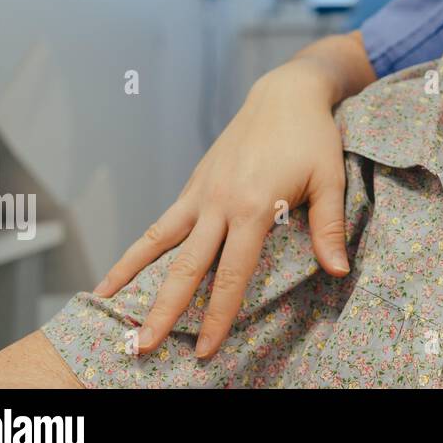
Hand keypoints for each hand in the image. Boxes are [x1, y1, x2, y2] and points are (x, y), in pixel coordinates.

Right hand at [92, 60, 350, 358]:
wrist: (284, 94)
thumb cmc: (312, 137)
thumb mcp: (330, 179)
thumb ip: (329, 228)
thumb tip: (338, 272)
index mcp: (255, 207)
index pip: (233, 274)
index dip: (218, 314)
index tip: (205, 348)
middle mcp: (219, 203)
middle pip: (187, 267)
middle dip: (164, 310)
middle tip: (142, 346)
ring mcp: (202, 192)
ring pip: (158, 242)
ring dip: (131, 277)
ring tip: (104, 308)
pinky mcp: (194, 184)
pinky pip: (161, 223)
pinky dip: (138, 249)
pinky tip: (118, 272)